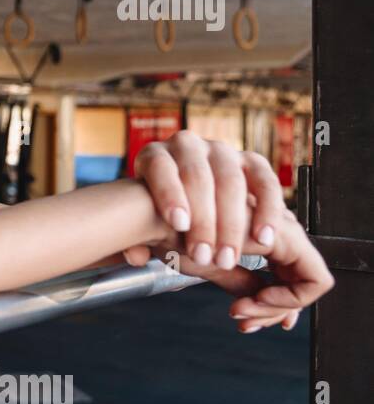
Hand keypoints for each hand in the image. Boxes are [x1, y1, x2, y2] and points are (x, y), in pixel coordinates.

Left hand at [125, 132, 288, 271]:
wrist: (190, 203)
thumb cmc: (157, 216)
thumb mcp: (143, 225)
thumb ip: (136, 241)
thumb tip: (135, 256)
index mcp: (153, 155)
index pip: (160, 167)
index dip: (170, 194)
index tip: (179, 224)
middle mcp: (187, 145)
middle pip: (198, 177)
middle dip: (203, 221)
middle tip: (204, 256)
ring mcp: (221, 151)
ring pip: (230, 181)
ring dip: (231, 224)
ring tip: (226, 258)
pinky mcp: (252, 162)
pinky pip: (266, 182)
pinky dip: (267, 210)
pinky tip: (263, 238)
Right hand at [147, 202, 333, 333]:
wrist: (152, 216)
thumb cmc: (168, 233)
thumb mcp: (210, 265)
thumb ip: (239, 281)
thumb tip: (258, 300)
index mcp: (260, 231)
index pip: (288, 277)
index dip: (272, 306)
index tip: (240, 315)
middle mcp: (276, 226)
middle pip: (301, 282)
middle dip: (274, 310)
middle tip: (241, 321)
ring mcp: (284, 229)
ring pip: (310, 283)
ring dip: (277, 308)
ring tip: (239, 311)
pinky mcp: (287, 238)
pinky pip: (314, 280)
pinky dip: (289, 300)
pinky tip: (252, 302)